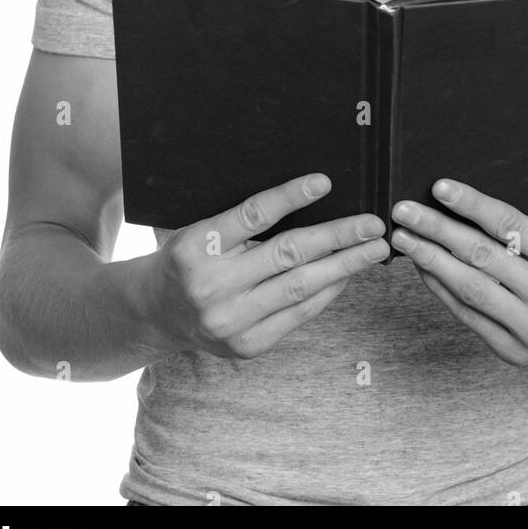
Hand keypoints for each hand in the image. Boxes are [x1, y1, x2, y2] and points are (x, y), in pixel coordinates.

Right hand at [150, 173, 388, 359]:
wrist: (154, 314)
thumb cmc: (186, 257)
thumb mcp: (197, 227)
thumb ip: (239, 217)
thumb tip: (305, 194)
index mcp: (196, 246)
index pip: (252, 215)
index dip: (291, 197)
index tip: (325, 181)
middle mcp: (212, 286)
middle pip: (287, 254)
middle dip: (337, 236)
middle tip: (373, 222)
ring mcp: (230, 322)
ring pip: (299, 287)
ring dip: (343, 265)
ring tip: (373, 249)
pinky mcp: (247, 346)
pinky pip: (298, 315)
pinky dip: (326, 292)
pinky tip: (346, 274)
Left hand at [391, 179, 527, 365]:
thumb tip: (468, 196)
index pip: (510, 226)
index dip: (471, 205)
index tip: (438, 187)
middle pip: (483, 258)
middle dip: (436, 231)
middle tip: (403, 211)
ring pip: (471, 290)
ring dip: (430, 261)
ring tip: (403, 238)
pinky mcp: (517, 352)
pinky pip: (469, 317)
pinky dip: (441, 289)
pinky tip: (423, 267)